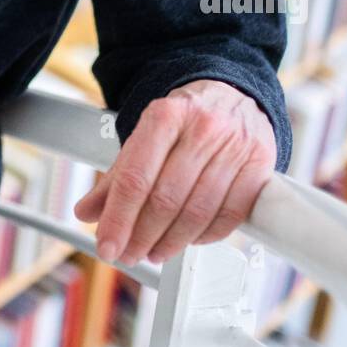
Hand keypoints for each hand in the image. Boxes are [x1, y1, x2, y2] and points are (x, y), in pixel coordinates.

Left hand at [73, 79, 275, 267]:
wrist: (233, 93)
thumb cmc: (185, 119)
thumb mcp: (146, 135)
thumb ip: (117, 176)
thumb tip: (86, 212)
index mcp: (165, 115)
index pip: (136, 178)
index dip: (119, 219)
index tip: (107, 246)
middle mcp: (202, 128)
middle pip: (166, 199)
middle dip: (142, 236)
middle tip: (129, 254)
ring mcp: (234, 146)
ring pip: (198, 212)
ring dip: (171, 243)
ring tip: (154, 252)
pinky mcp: (259, 165)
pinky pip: (229, 216)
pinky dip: (205, 237)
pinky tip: (188, 240)